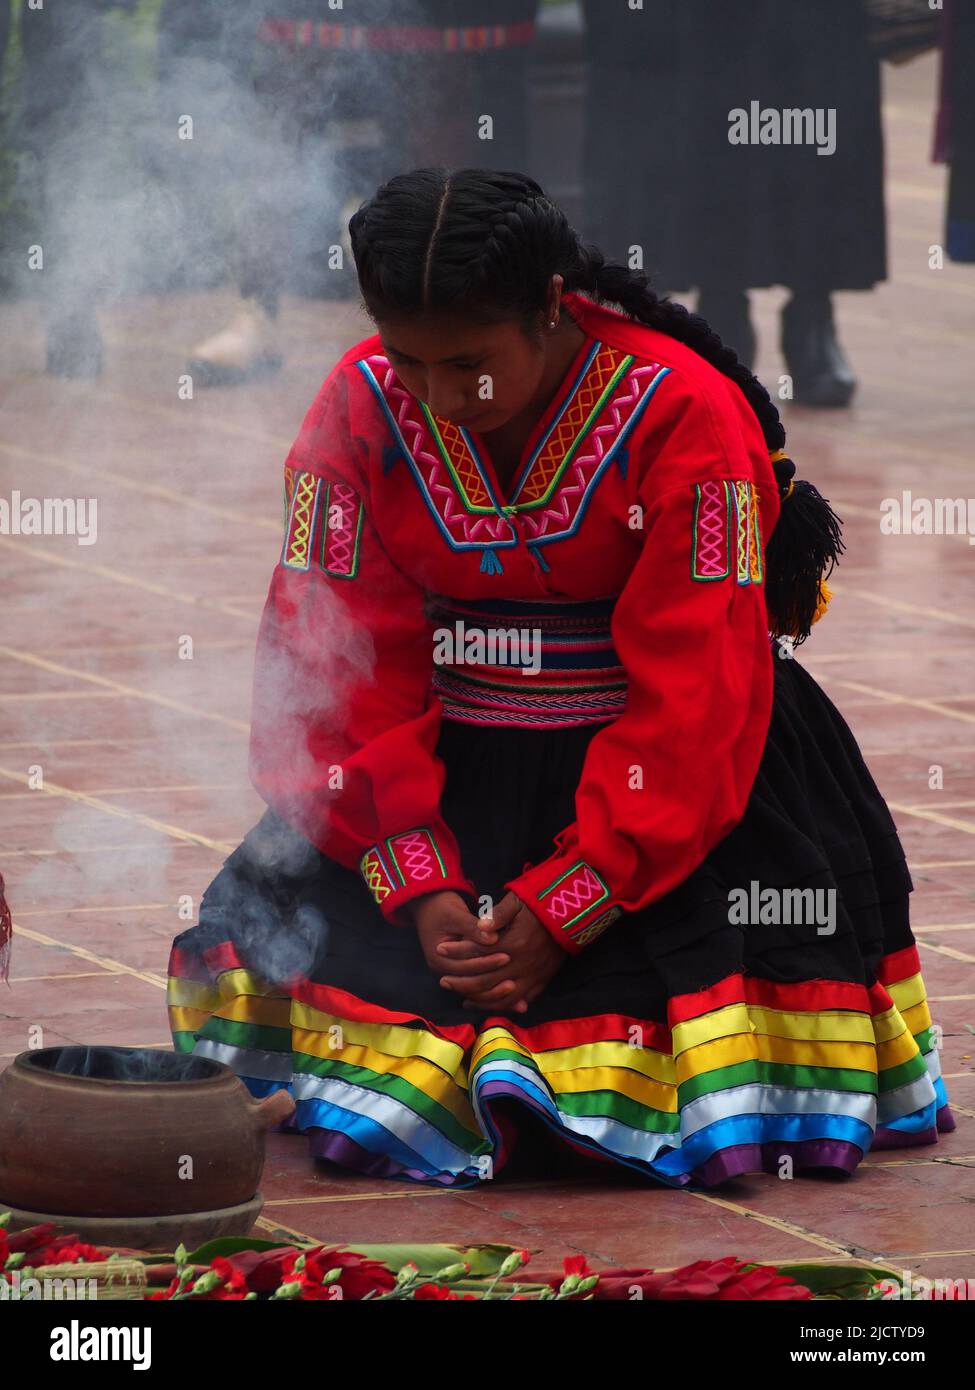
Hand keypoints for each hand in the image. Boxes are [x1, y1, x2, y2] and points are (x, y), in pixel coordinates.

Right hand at [406, 890, 511, 984]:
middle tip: (514, 979)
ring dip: (492, 991)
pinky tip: (509, 992)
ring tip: (514, 988)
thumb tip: (493, 938)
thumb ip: (473, 927)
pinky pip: (476, 983)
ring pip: (473, 988)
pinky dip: (491, 988)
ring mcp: (451, 972)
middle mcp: (443, 969)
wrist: (429, 907)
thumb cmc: (442, 907)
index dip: (487, 962)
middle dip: (492, 980)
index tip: (507, 956)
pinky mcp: (460, 970)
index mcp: (438, 957)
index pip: (465, 966)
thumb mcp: (456, 915)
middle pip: (470, 981)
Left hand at [437, 891, 565, 1014]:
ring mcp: (533, 975)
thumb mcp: (519, 901)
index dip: (457, 950)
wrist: (573, 913)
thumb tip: (480, 926)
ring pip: (500, 996)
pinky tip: (488, 1005)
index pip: (478, 950)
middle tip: (443, 982)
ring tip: (461, 999)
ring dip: (479, 1000)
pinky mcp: (542, 981)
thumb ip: (498, 914)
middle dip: (461, 982)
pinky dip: (502, 1006)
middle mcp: (522, 964)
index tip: (440, 948)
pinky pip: (519, 1000)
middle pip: (485, 980)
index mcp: (514, 943)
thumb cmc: (542, 904)